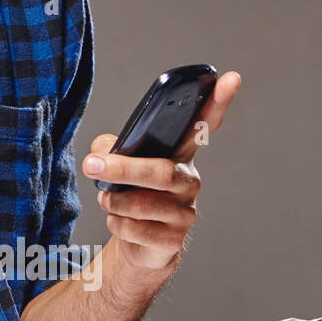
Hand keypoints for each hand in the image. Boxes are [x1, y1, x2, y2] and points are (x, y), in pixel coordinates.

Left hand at [82, 71, 241, 270]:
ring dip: (113, 201)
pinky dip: (116, 224)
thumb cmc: (129, 192)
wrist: (136, 243)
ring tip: (108, 199)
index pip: (202, 125)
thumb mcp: (115, 163)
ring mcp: (184, 212)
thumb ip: (107, 149)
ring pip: (140, 203)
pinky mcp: (173, 239)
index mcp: (179, 153)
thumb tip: (100, 155)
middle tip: (91, 166)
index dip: (217, 102)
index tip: (230, 77)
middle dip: (122, 169)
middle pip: (161, 172)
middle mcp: (188, 180)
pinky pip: (134, 229)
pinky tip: (122, 223)